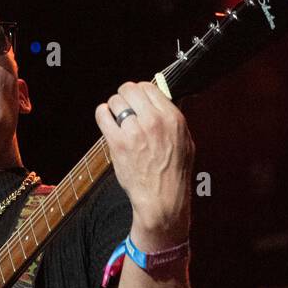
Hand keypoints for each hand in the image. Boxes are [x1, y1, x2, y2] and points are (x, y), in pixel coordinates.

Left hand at [94, 80, 194, 248]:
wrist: (162, 199)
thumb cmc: (174, 174)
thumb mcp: (185, 142)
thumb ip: (173, 120)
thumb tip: (162, 103)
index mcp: (172, 118)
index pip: (149, 87)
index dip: (140, 93)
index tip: (136, 101)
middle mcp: (154, 121)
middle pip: (130, 89)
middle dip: (125, 96)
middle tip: (124, 107)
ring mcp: (135, 131)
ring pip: (115, 101)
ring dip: (113, 107)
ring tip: (116, 119)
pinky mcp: (118, 143)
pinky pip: (103, 115)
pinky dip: (102, 115)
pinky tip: (106, 120)